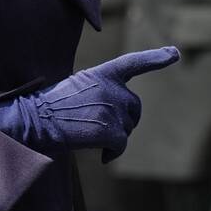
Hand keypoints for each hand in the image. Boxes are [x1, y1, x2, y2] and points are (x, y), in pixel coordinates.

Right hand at [0, 46, 179, 160]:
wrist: (35, 121)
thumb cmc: (52, 107)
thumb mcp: (80, 88)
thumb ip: (103, 92)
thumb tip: (123, 113)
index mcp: (103, 73)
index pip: (134, 63)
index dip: (156, 58)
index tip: (175, 54)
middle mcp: (112, 88)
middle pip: (134, 107)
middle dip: (124, 120)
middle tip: (101, 129)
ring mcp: (112, 108)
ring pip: (127, 128)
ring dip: (115, 137)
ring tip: (90, 137)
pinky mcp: (110, 129)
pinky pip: (122, 145)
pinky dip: (113, 153)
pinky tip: (102, 156)